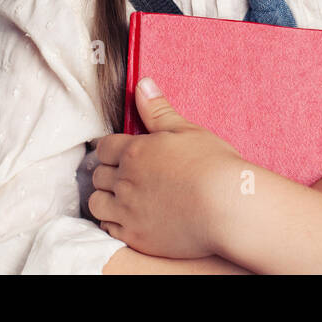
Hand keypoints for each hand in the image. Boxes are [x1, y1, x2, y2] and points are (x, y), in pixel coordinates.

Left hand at [89, 77, 245, 260]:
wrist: (225, 207)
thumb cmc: (211, 165)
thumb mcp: (185, 129)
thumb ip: (157, 109)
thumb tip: (141, 85)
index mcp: (135, 152)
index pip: (104, 147)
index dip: (108, 149)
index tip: (113, 152)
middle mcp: (125, 181)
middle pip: (98, 175)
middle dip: (106, 172)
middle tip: (119, 173)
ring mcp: (128, 211)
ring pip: (97, 204)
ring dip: (104, 198)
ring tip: (119, 196)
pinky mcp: (135, 237)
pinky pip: (108, 230)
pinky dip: (112, 222)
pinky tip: (126, 218)